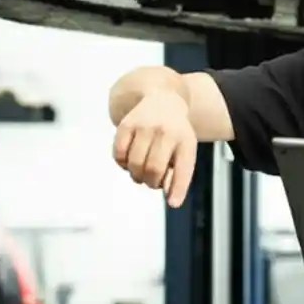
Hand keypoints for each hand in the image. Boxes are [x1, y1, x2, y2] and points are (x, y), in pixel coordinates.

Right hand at [113, 89, 198, 207]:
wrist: (163, 100)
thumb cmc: (175, 134)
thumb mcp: (185, 151)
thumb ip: (179, 176)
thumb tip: (171, 200)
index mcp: (185, 140)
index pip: (183, 168)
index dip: (178, 188)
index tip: (173, 203)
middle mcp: (166, 131)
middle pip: (153, 169)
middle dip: (151, 183)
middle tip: (152, 181)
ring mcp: (145, 126)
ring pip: (134, 164)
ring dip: (136, 176)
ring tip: (142, 171)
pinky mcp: (126, 124)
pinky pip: (119, 155)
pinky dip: (123, 164)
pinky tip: (130, 160)